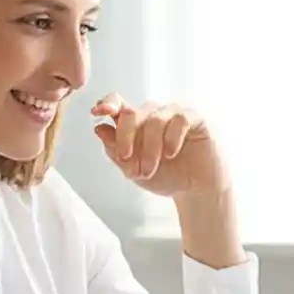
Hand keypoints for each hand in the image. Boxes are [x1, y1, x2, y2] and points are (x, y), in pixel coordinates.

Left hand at [91, 93, 229, 197]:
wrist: (196, 191)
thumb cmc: (166, 177)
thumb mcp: (134, 170)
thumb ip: (116, 151)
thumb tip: (99, 128)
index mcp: (136, 124)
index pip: (118, 103)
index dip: (107, 103)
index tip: (97, 112)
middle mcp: (153, 114)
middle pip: (131, 113)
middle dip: (126, 139)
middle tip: (128, 163)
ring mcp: (174, 114)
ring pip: (154, 119)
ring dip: (149, 148)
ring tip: (149, 170)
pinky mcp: (195, 118)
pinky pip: (180, 119)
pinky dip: (171, 138)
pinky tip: (170, 154)